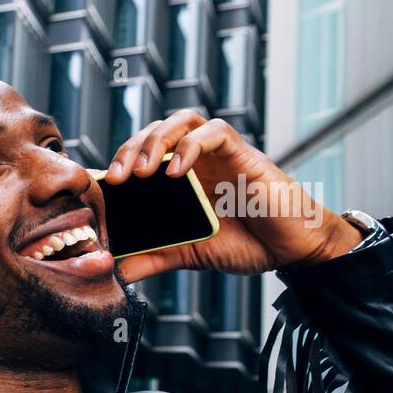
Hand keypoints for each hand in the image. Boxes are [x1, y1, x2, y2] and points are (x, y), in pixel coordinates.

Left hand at [102, 111, 363, 283]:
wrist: (291, 250)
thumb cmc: (247, 244)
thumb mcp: (189, 254)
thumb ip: (155, 258)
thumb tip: (118, 271)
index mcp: (181, 177)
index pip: (142, 152)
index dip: (119, 161)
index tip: (102, 188)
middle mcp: (197, 159)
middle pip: (156, 131)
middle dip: (130, 149)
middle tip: (117, 180)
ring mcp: (219, 153)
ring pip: (182, 120)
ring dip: (156, 140)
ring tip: (140, 172)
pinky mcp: (243, 154)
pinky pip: (215, 132)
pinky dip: (191, 146)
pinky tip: (175, 172)